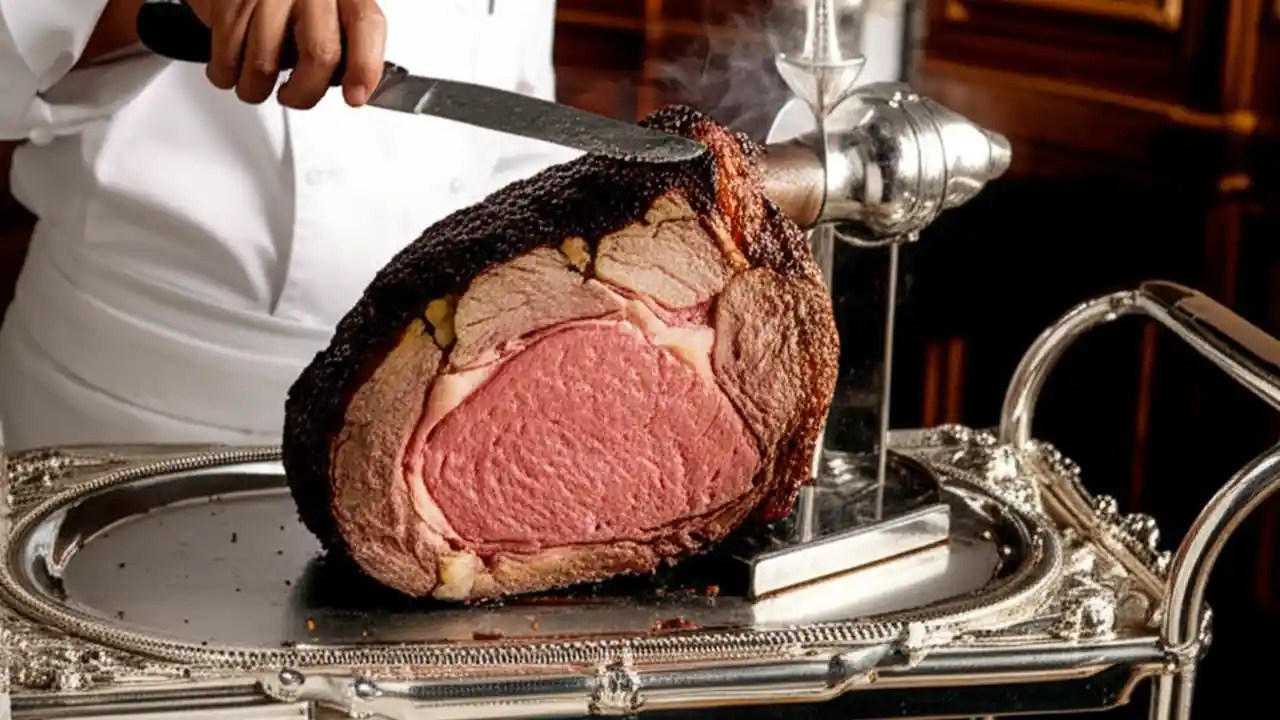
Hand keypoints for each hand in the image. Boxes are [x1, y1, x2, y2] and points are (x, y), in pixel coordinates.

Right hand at [185, 0, 386, 109]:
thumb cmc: (290, 5)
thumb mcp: (328, 18)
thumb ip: (345, 48)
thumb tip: (353, 89)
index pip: (366, 24)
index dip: (364, 66)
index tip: (355, 97)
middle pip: (320, 52)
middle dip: (304, 92)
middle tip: (292, 97)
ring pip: (265, 59)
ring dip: (255, 88)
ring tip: (254, 86)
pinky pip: (227, 49)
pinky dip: (225, 72)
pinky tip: (230, 70)